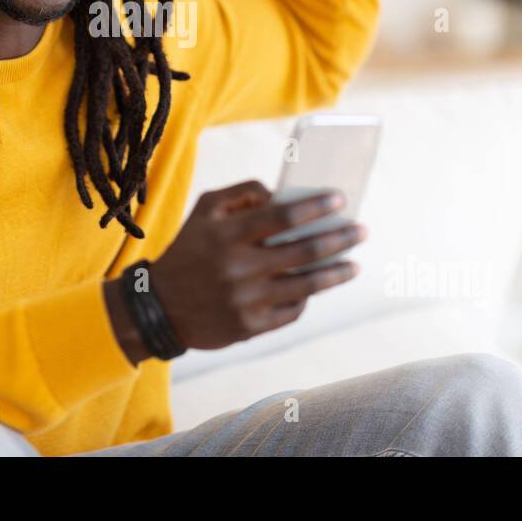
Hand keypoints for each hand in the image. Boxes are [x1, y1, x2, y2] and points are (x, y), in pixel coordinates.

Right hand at [107, 180, 367, 361]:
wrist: (159, 306)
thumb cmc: (189, 250)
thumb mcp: (204, 210)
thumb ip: (242, 193)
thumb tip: (281, 194)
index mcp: (227, 234)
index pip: (283, 216)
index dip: (316, 208)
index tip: (341, 200)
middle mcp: (238, 267)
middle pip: (303, 251)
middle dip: (339, 239)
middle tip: (362, 232)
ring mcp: (246, 300)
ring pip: (306, 285)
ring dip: (337, 273)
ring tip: (354, 265)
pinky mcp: (250, 327)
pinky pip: (292, 310)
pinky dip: (307, 297)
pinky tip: (317, 288)